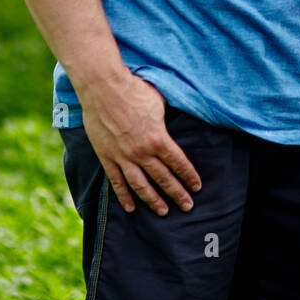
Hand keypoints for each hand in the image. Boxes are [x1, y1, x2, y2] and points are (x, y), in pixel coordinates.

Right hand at [80, 71, 201, 215]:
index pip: (178, 163)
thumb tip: (176, 118)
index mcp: (158, 138)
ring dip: (153, 200)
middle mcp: (142, 152)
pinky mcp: (106, 157)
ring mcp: (123, 157)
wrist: (103, 87)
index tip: (196, 187)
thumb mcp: (159, 102)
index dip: (189, 176)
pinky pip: (116, 181)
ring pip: (141, 186)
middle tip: (187, 206)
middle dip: (177, 194)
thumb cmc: (134, 90)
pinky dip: (124, 196)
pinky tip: (131, 208)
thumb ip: (167, 118)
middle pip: (163, 179)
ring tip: (163, 211)